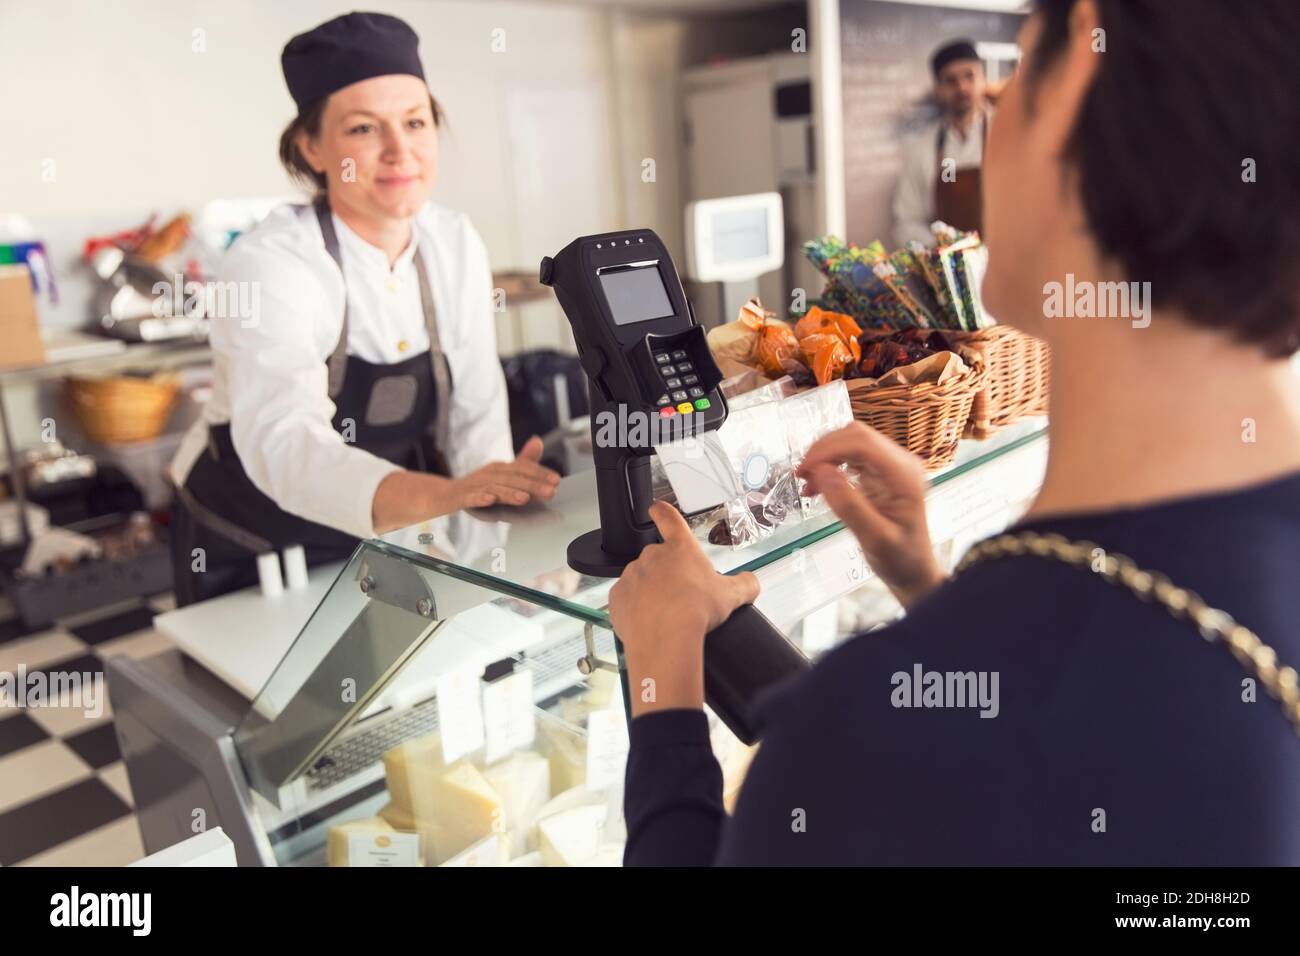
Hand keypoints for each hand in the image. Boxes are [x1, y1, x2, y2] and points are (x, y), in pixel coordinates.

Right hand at [450, 435, 560, 508]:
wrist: (445, 494)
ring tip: (525, 498)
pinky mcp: (462, 497)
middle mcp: (489, 474)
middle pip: (513, 478)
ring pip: (495, 488)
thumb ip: (522, 462)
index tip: (556, 480)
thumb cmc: (478, 485)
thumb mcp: (501, 474)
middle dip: (532, 485)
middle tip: (550, 491)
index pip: (523, 468)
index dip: (540, 473)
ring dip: (510, 493)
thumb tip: (539, 441)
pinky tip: (489, 500)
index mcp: (500, 468)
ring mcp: (475, 485)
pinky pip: (470, 498)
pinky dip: (479, 498)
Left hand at [609, 501, 759, 714]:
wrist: (665, 637)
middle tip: (683, 597)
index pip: (669, 518)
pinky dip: (636, 608)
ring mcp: (632, 575)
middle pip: (659, 559)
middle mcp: (652, 556)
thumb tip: (751, 583)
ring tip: (667, 614)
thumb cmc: (695, 611)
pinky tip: (650, 622)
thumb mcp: (731, 596)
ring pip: (642, 580)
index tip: (657, 508)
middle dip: (669, 575)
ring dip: (651, 592)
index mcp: (680, 548)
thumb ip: (745, 584)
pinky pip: (627, 599)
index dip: (663, 511)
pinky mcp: (617, 596)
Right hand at [796, 422, 944, 608]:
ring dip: (825, 457)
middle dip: (824, 450)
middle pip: (856, 436)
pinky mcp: (881, 474)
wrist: (913, 572)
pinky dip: (830, 466)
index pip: (863, 442)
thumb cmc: (900, 559)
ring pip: (851, 443)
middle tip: (800, 475)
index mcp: (904, 475)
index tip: (805, 470)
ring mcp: (891, 467)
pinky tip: (816, 486)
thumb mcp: (874, 539)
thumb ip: (849, 506)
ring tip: (806, 483)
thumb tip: (821, 472)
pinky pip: (851, 458)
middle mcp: (900, 464)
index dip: (829, 449)